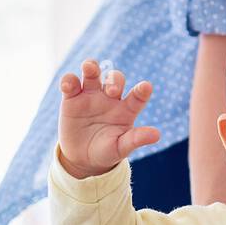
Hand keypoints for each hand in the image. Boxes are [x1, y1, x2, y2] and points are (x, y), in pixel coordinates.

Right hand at [57, 59, 159, 177]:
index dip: (142, 90)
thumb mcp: (121, 147)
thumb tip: (157, 135)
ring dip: (91, 67)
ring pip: (92, 73)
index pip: (138, 95)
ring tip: (89, 67)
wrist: (82, 158)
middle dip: (114, 81)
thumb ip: (136, 139)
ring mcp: (91, 96)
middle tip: (112, 91)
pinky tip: (68, 85)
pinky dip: (69, 80)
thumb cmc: (107, 151)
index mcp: (127, 108)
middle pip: (115, 78)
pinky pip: (70, 83)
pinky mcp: (72, 99)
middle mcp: (110, 97)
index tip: (146, 87)